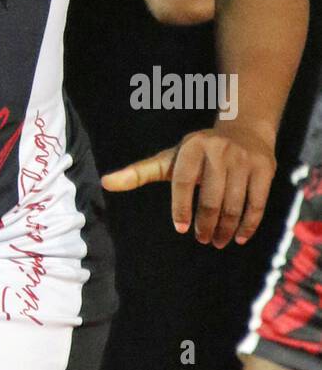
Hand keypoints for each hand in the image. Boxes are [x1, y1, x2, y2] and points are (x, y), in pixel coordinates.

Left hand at [101, 126, 276, 246]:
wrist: (244, 129)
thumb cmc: (198, 152)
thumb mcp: (170, 158)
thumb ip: (139, 172)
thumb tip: (104, 183)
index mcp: (192, 146)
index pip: (184, 182)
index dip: (181, 208)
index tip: (180, 229)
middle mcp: (218, 150)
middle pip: (212, 199)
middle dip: (206, 225)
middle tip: (204, 239)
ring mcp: (244, 159)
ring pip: (235, 204)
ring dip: (226, 229)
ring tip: (219, 241)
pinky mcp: (265, 169)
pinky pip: (257, 204)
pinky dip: (248, 225)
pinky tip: (239, 237)